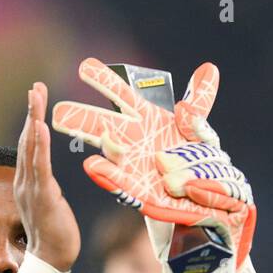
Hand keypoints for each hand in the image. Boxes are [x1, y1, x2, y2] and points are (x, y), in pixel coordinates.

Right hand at [15, 82, 79, 271]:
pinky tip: (40, 127)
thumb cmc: (54, 236)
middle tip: (36, 87)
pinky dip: (40, 145)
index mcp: (27, 183)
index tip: (35, 98)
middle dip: (31, 111)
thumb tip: (49, 185)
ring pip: (31, 147)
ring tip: (36, 96)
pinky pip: (40, 166)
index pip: (29, 146)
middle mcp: (25, 182)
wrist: (50, 260)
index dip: (31, 121)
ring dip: (34, 119)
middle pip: (27, 140)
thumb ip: (46, 191)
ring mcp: (32, 189)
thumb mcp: (50, 206)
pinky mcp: (43, 196)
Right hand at [51, 58, 255, 272]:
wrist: (215, 207)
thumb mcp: (204, 134)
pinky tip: (93, 165)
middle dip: (80, 117)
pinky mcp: (141, 194)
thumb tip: (208, 70)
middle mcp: (135, 142)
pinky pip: (122, 184)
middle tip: (57, 111)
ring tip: (69, 138)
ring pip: (109, 153)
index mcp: (147, 122)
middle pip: (103, 124)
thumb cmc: (206, 167)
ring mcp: (135, 168)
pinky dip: (108, 174)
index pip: (122, 96)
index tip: (85, 66)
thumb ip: (200, 105)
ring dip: (90, 143)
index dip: (105, 81)